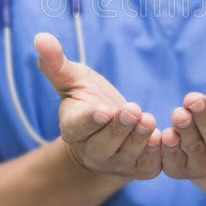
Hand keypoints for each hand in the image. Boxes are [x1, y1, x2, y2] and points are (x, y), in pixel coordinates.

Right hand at [35, 33, 161, 179]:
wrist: (109, 129)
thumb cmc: (88, 99)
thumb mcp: (73, 79)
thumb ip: (57, 63)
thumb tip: (40, 37)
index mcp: (73, 129)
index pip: (79, 126)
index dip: (91, 120)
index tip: (103, 110)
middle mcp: (92, 151)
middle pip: (104, 145)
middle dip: (119, 129)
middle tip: (133, 110)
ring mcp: (116, 163)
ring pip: (128, 155)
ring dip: (139, 139)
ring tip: (148, 119)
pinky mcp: (139, 168)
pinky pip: (148, 164)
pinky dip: (157, 153)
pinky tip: (165, 137)